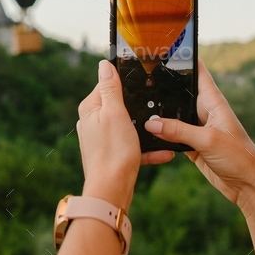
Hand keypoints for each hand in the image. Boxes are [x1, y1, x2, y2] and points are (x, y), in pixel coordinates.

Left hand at [77, 60, 173, 210]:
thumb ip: (110, 88)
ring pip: (128, 127)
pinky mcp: (111, 155)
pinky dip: (147, 149)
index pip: (106, 84)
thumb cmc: (113, 151)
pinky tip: (164, 152)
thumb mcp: (115, 113)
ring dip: (146, 130)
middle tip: (157, 106)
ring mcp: (101, 140)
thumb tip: (104, 65)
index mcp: (90, 108)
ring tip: (163, 130)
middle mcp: (92, 122)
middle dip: (138, 107)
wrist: (111, 190)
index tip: (144, 82)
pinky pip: (132, 146)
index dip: (125, 82)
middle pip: (119, 105)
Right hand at [144, 60, 254, 206]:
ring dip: (158, 113)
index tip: (162, 48)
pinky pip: (171, 134)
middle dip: (161, 87)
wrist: (247, 184)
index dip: (183, 59)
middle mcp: (204, 111)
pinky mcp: (191, 143)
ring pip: (172, 114)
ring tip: (136, 104)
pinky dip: (160, 133)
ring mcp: (196, 127)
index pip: (197, 72)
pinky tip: (145, 132)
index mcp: (213, 102)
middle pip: (179, 93)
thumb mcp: (207, 140)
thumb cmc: (239, 157)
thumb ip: (178, 130)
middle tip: (138, 78)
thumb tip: (151, 124)